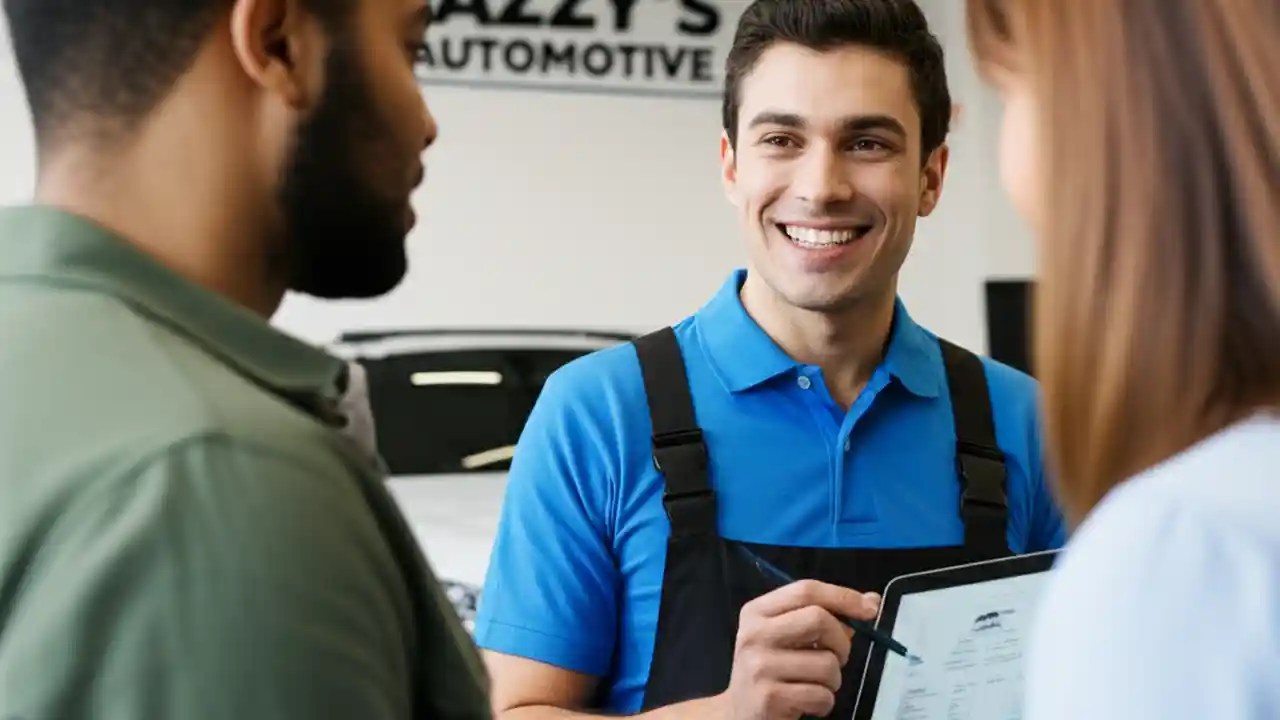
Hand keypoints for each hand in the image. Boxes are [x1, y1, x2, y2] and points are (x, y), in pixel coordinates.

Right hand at [718, 580, 880, 719]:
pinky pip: (821, 695)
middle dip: (841, 641)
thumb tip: (871, 602)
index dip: (843, 597)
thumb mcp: (787, 636)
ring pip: (827, 663)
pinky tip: (809, 702)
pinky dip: (825, 702)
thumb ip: (825, 615)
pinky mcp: (769, 698)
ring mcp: (759, 667)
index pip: (805, 591)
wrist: (738, 712)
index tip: (870, 609)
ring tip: (817, 684)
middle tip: (838, 657)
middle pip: (818, 619)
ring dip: (834, 679)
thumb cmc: (770, 668)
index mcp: (757, 611)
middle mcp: (753, 634)